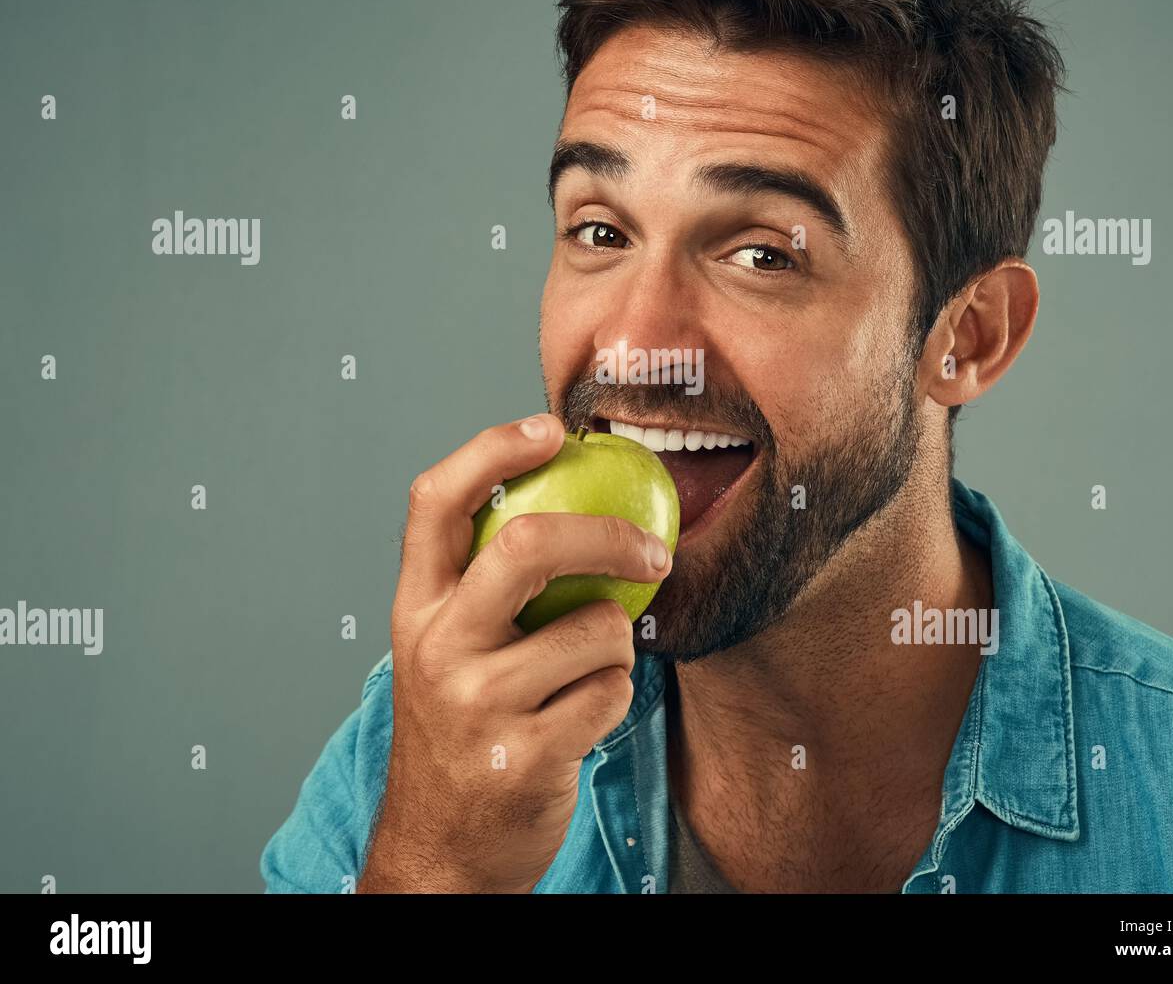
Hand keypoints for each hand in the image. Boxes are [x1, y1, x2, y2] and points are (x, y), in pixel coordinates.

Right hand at [357, 414, 671, 892]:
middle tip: (652, 549)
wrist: (442, 846)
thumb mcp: (449, 645)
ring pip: (596, 628)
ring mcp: (476, 703)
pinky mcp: (523, 755)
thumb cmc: (462, 725)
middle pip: (527, 545)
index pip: (435, 499)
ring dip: (616, 646)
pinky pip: (612, 693)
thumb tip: (573, 488)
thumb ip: (488, 579)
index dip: (493, 448)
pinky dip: (615, 698)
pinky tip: (580, 719)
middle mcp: (437, 645)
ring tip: (583, 675)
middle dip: (608, 535)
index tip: (553, 429)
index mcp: (416, 606)